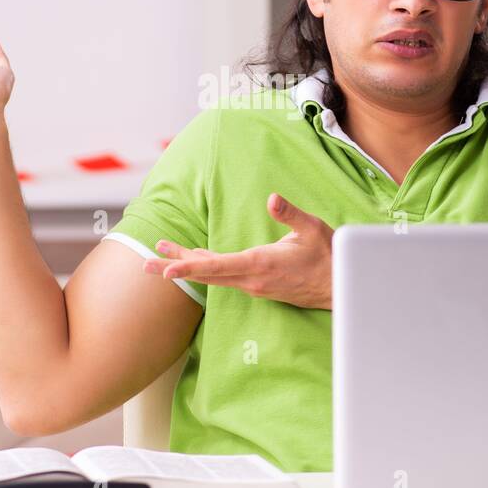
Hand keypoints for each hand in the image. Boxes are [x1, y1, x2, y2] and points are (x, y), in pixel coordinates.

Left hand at [142, 193, 334, 309]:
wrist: (341, 288)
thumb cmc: (328, 256)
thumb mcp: (313, 229)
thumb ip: (290, 214)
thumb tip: (272, 198)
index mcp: (261, 265)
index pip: (218, 267)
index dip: (190, 268)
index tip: (167, 271)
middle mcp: (252, 279)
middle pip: (206, 274)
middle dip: (175, 268)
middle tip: (145, 264)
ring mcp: (254, 285)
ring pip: (213, 277)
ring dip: (187, 268)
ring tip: (161, 261)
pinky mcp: (258, 286)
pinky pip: (224, 278)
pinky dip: (204, 270)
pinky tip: (194, 265)